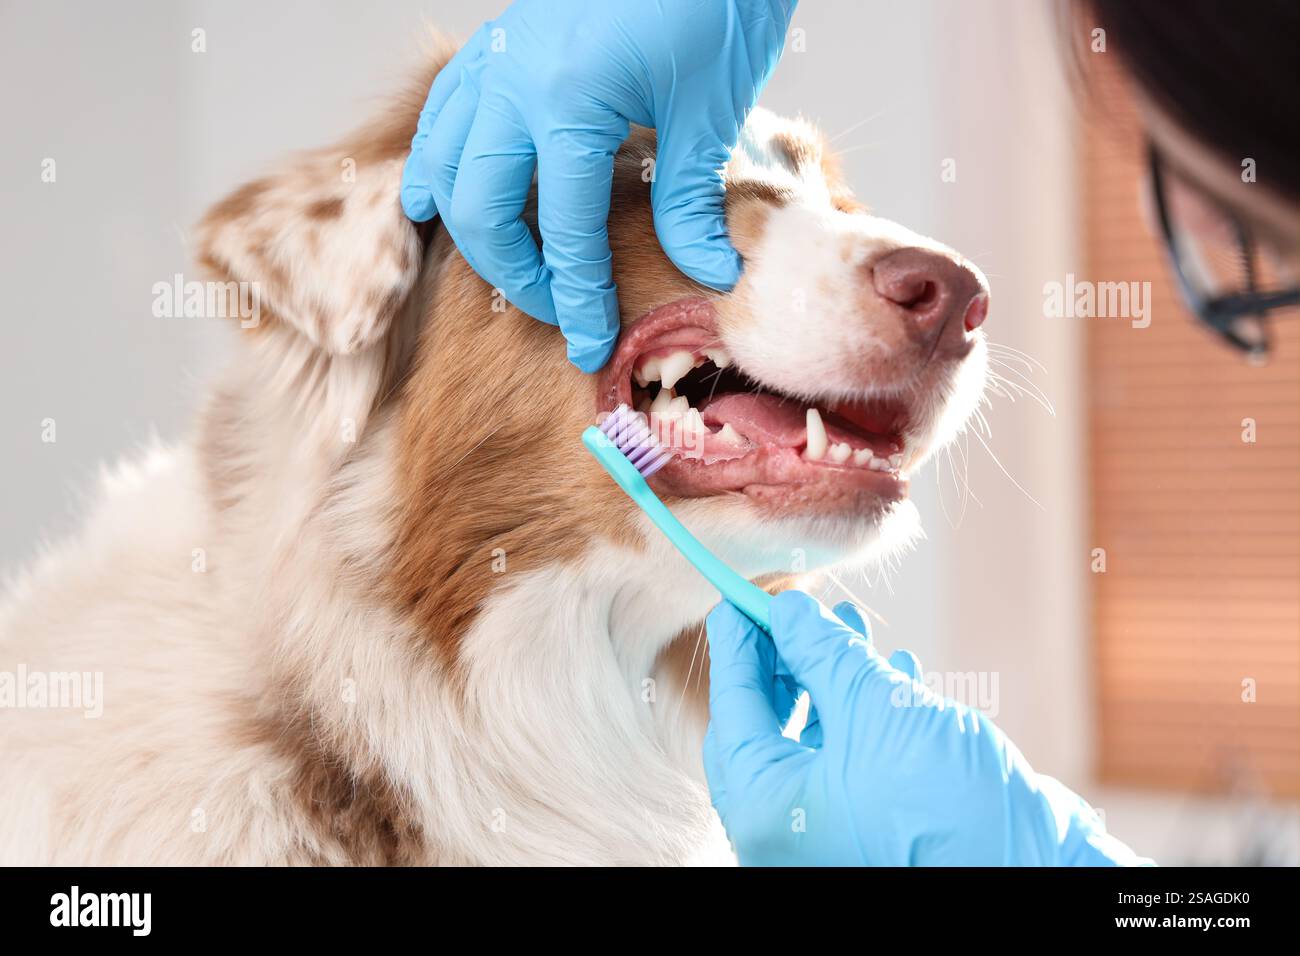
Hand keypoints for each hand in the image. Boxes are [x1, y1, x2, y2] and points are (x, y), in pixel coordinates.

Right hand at [400, 0, 796, 371]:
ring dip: (469, 227)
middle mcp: (509, 84)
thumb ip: (692, 198)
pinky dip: (440, 164)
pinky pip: (442, 116)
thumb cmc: (710, 2)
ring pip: (441, 166)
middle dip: (515, 275)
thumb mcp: (710, 107)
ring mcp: (493, 60)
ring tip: (510, 266)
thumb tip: (708, 272)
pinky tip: (449, 195)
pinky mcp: (495, 45)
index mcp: (565, 103)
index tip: (590, 345)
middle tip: (559, 309)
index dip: (576, 298)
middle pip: (478, 212)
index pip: (561, 231)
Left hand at [704, 591, 1149, 865]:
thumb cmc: (946, 808)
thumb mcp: (879, 711)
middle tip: (797, 607)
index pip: (733, 709)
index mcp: (765, 806)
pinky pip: (849, 756)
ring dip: (832, 674)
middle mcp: (786, 825)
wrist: (1035, 872)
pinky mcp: (872, 824)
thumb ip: (825, 656)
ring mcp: (827, 829)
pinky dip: (865, 709)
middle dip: (788, 657)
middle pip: (766, 722)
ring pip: (812, 735)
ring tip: (851, 620)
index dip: (738, 645)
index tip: (737, 596)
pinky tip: (895, 668)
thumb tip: (786, 612)